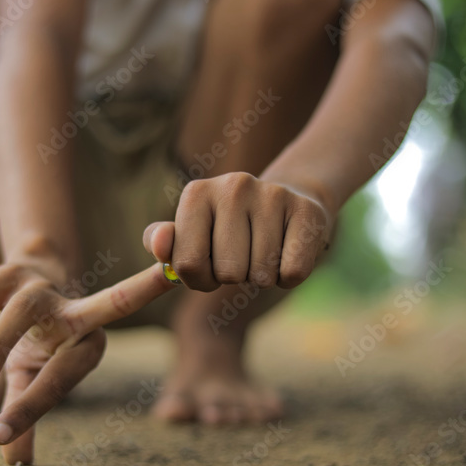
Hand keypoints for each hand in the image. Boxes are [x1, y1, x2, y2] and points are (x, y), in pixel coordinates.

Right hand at [0, 260, 174, 464]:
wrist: (44, 271)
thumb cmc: (43, 339)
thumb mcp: (37, 375)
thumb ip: (26, 413)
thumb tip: (17, 464)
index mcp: (87, 346)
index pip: (59, 383)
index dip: (29, 411)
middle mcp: (72, 314)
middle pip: (60, 351)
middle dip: (38, 388)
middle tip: (0, 428)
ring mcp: (40, 290)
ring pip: (19, 316)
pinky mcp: (9, 274)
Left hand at [143, 173, 333, 291]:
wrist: (288, 198)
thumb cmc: (228, 227)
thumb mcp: (191, 233)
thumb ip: (164, 243)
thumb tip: (159, 245)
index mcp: (197, 192)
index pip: (188, 264)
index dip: (199, 280)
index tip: (209, 266)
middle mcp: (233, 186)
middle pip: (228, 273)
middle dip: (233, 277)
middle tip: (241, 256)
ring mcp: (273, 194)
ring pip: (261, 275)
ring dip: (262, 277)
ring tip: (263, 251)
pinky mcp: (307, 210)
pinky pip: (292, 273)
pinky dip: (288, 277)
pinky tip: (285, 252)